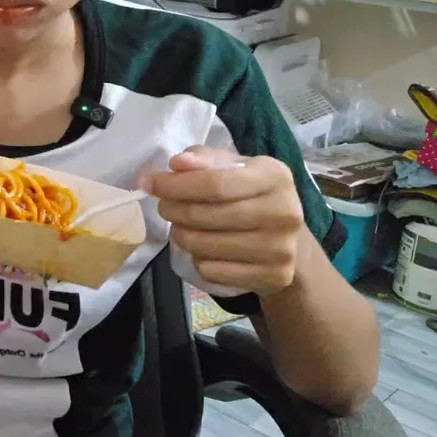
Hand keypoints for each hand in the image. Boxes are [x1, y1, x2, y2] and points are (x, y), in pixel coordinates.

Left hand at [143, 146, 305, 295]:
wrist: (288, 240)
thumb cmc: (251, 195)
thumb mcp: (233, 167)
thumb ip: (204, 159)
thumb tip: (178, 163)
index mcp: (275, 177)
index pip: (215, 183)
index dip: (175, 185)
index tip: (148, 183)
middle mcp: (285, 212)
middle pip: (206, 216)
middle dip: (173, 210)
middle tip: (163, 207)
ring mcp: (281, 248)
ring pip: (205, 246)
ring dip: (181, 235)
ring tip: (182, 226)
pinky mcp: (274, 277)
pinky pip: (212, 271)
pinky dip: (197, 260)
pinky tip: (203, 249)